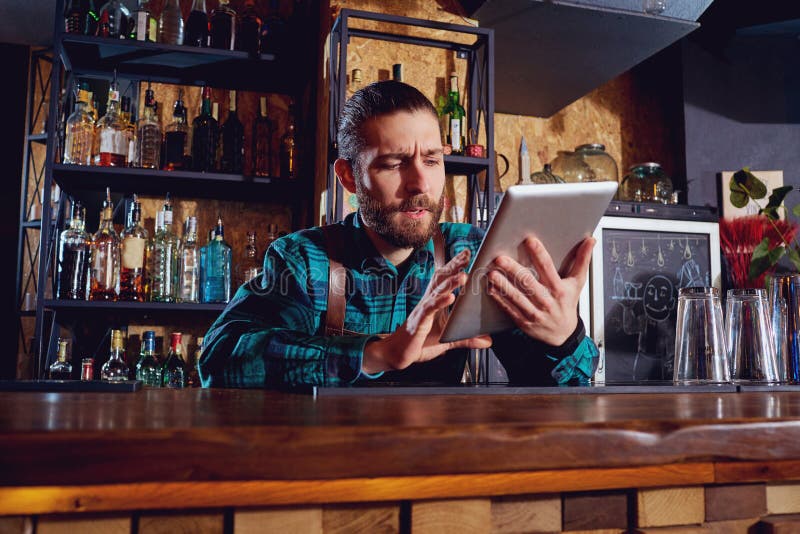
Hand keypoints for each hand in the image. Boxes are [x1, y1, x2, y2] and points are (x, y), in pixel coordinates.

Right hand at [362, 248, 491, 373]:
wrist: (396, 354)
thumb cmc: (419, 343)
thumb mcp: (448, 341)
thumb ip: (467, 338)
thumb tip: (488, 340)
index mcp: (434, 302)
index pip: (444, 279)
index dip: (454, 265)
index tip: (467, 253)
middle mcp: (428, 302)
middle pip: (441, 279)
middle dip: (454, 266)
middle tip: (467, 254)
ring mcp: (422, 311)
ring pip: (437, 292)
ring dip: (450, 283)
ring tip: (463, 275)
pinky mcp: (419, 323)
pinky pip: (430, 309)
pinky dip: (440, 303)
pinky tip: (450, 298)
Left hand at [486, 236, 594, 345]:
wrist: (563, 334)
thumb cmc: (568, 304)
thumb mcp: (578, 283)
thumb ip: (582, 261)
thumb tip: (590, 240)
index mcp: (559, 290)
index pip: (548, 268)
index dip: (539, 254)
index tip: (530, 241)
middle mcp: (547, 301)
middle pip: (528, 283)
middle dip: (513, 270)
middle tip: (501, 258)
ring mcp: (534, 313)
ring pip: (517, 297)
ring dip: (503, 285)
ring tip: (492, 273)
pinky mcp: (524, 322)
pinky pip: (510, 309)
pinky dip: (500, 299)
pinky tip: (491, 289)